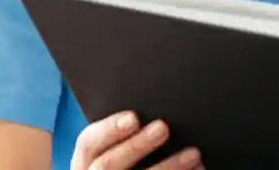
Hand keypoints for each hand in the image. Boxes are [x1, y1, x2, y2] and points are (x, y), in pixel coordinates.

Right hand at [72, 111, 201, 169]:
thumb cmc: (131, 162)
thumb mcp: (118, 150)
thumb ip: (127, 136)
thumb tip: (156, 114)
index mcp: (84, 164)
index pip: (88, 143)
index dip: (109, 129)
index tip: (134, 117)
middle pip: (107, 165)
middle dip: (136, 145)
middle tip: (163, 127)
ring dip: (168, 167)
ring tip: (194, 154)